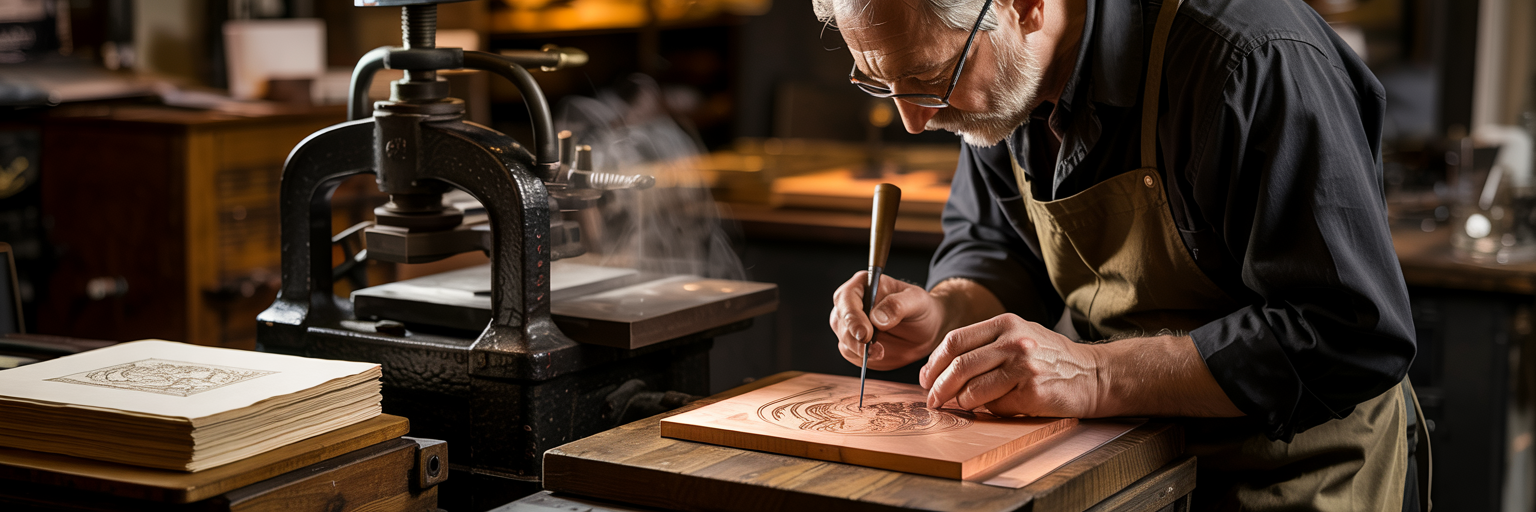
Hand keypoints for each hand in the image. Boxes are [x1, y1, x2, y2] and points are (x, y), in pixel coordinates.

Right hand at [829, 272, 946, 370]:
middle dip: (854, 338)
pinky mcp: (855, 344)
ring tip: (882, 353)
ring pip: (843, 340)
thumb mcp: (917, 301)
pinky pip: (851, 353)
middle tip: (875, 349)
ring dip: (859, 350)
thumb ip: (898, 305)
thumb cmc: (921, 308)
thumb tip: (876, 319)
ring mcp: (851, 325)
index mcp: (863, 285)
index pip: (846, 298)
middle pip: (840, 321)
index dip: (852, 317)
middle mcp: (852, 304)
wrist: (927, 329)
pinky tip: (879, 355)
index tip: (865, 334)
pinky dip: (862, 358)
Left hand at [919, 313, 1101, 417]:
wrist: (1094, 374)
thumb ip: (986, 346)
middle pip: (958, 364)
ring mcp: (1023, 365)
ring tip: (952, 406)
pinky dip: (983, 410)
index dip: (934, 362)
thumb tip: (943, 369)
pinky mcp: (1031, 390)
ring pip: (972, 386)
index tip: (927, 378)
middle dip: (938, 385)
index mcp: (1005, 323)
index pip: (955, 340)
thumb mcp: (1020, 337)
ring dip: (956, 401)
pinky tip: (983, 410)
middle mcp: (1013, 340)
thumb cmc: (1052, 359)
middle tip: (932, 399)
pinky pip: (994, 404)